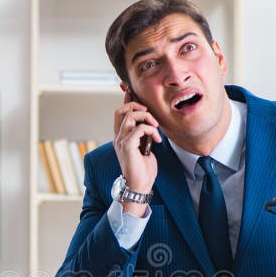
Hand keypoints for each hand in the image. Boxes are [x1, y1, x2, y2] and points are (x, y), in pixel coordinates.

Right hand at [113, 89, 160, 214]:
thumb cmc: (143, 169)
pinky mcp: (127, 146)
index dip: (127, 99)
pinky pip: (138, 129)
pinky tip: (156, 141)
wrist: (140, 185)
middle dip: (137, 106)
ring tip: (156, 128)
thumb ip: (144, 135)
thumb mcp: (144, 147)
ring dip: (147, 118)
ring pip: (130, 116)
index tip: (133, 91)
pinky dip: (150, 131)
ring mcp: (121, 141)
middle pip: (121, 110)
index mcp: (121, 136)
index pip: (120, 112)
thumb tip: (150, 123)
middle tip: (150, 116)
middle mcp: (118, 137)